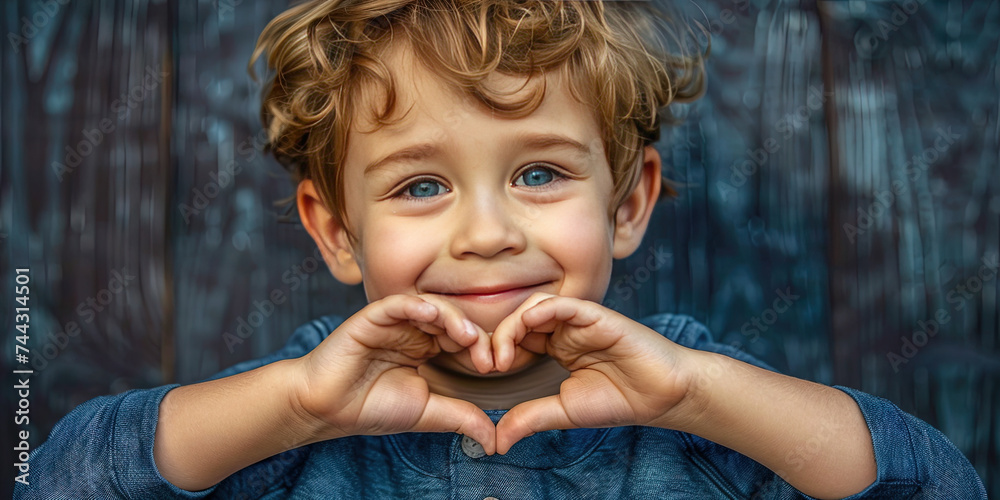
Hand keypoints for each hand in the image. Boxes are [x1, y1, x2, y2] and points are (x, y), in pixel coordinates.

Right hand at [291, 294, 497, 452]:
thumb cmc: (371, 407)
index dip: (482, 348)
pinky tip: (430, 315)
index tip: (495, 367)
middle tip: (485, 355)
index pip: (463, 339)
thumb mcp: (426, 413)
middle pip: (452, 320)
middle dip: (473, 334)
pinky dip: (416, 306)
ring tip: (465, 336)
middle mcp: (413, 331)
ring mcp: (394, 322)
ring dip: (452, 318)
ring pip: (430, 307)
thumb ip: (461, 418)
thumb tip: (495, 441)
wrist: (326, 409)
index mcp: (427, 348)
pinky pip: (398, 304)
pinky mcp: (372, 318)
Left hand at [491, 293, 697, 453]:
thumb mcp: (565, 411)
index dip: (496, 351)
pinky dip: (542, 310)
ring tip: (504, 354)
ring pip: (535, 307)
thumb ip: (530, 418)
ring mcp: (580, 321)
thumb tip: (497, 440)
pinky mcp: (597, 315)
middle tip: (489, 364)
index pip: (515, 338)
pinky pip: (564, 304)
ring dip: (513, 325)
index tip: (486, 373)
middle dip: (497, 338)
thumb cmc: (621, 399)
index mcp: (556, 347)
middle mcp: (565, 330)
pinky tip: (529, 326)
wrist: (663, 396)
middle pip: (519, 320)